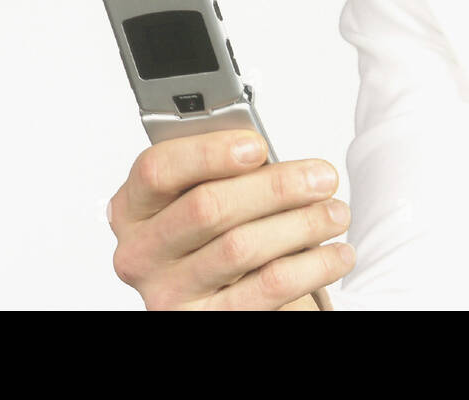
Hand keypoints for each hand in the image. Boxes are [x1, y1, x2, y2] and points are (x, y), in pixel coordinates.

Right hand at [108, 129, 354, 309]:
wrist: (214, 298)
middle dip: (275, 187)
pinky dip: (311, 267)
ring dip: (302, 225)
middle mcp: (141, 252)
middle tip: (322, 177)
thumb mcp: (202, 194)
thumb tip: (264, 152)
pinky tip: (336, 254)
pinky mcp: (205, 322)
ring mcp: (169, 293)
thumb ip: (221, 171)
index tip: (257, 145)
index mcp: (132, 207)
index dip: (208, 154)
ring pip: (242, 247)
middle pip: (207, 208)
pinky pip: (266, 288)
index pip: (157, 170)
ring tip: (336, 212)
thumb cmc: (211, 232)